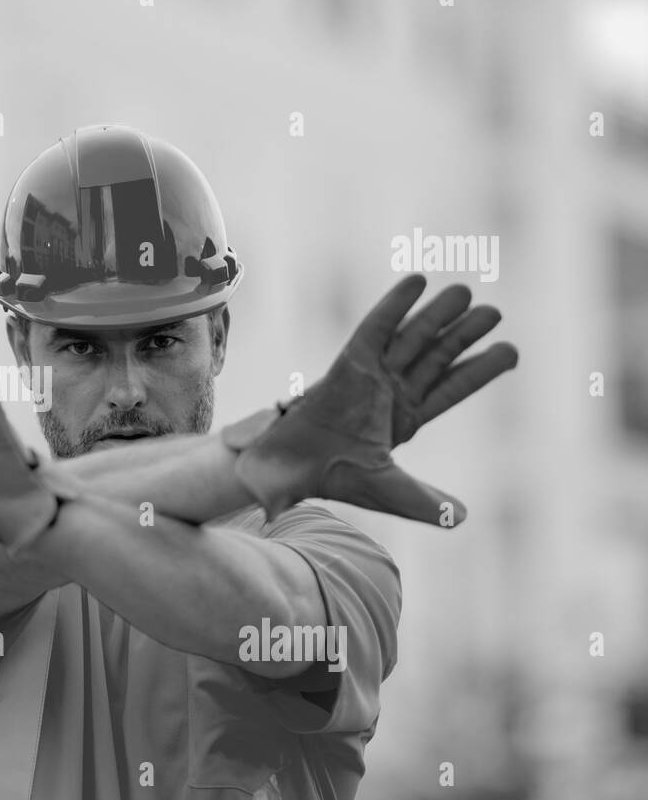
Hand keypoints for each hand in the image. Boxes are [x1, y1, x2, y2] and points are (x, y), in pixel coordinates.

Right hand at [222, 274, 518, 525]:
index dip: (479, 371)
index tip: (510, 352)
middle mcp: (390, 391)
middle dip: (464, 335)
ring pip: (411, 337)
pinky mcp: (349, 359)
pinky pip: (376, 327)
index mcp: (404, 418)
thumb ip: (426, 502)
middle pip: (436, 356)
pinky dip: (395, 305)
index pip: (450, 388)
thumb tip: (464, 518)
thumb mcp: (388, 490)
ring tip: (466, 291)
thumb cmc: (332, 477)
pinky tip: (418, 282)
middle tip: (494, 312)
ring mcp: (370, 373)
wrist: (289, 467)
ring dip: (437, 315)